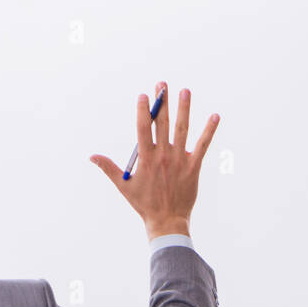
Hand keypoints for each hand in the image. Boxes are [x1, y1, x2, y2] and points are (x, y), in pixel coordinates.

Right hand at [90, 81, 219, 240]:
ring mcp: (179, 160)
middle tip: (162, 85)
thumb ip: (109, 168)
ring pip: (182, 129)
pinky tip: (215, 116)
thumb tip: (92, 156)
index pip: (143, 128)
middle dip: (162, 103)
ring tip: (185, 91)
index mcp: (146, 158)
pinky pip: (202, 145)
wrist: (167, 221)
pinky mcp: (193, 166)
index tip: (143, 96)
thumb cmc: (144, 204)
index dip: (143, 110)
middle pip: (162, 123)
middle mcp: (163, 156)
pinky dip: (209, 131)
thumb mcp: (124, 186)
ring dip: (184, 109)